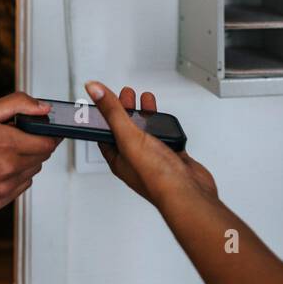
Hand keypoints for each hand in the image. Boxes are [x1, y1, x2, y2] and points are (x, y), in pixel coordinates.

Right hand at [0, 92, 61, 208]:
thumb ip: (18, 105)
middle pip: (42, 157)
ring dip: (24, 160)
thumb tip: (44, 107)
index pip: (48, 142)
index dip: (48, 134)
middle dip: (33, 144)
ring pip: (32, 172)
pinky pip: (20, 186)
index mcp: (5, 144)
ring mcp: (2, 188)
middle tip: (11, 136)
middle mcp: (7, 169)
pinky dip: (14, 176)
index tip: (43, 128)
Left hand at [85, 81, 216, 206]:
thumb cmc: (156, 177)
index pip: (105, 132)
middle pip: (126, 129)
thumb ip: (113, 112)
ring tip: (145, 100)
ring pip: (147, 132)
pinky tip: (166, 120)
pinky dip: (164, 126)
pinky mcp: (172, 157)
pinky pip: (166, 138)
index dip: (104, 113)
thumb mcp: (128, 137)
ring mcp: (154, 158)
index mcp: (118, 157)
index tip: (105, 98)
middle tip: (127, 94)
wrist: (188, 194)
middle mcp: (134, 159)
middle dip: (126, 110)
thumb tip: (94, 89)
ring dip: (145, 115)